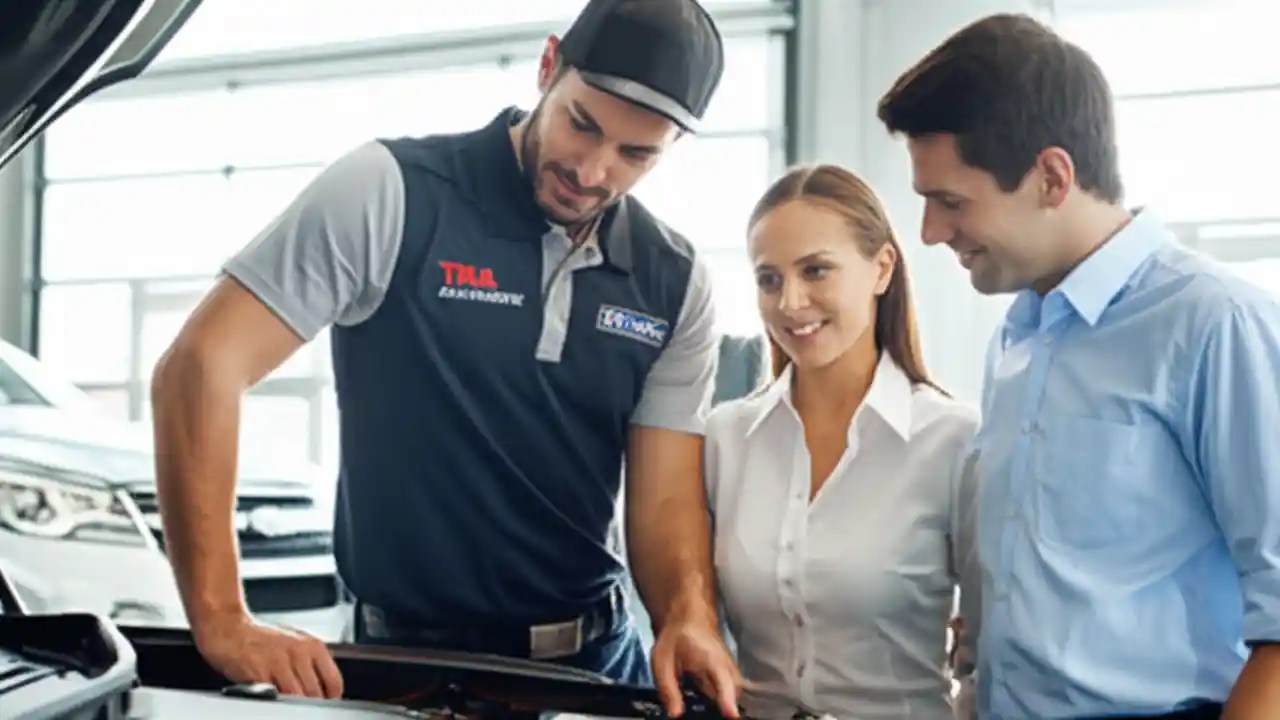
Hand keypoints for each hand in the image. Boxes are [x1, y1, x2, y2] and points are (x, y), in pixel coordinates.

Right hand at [193, 612, 343, 698]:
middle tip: (303, 707)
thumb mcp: (295, 643)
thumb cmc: (260, 639)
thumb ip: (311, 664)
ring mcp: (279, 663)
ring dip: (293, 706)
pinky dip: (275, 703)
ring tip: (287, 706)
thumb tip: (324, 690)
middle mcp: (299, 652)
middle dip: (310, 705)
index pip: (334, 682)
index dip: (330, 698)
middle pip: (315, 694)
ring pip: (297, 698)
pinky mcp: (259, 674)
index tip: (325, 704)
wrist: (229, 629)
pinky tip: (272, 699)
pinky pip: (274, 698)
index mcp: (312, 645)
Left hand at [651, 614, 741, 717]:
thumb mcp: (662, 662)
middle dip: (723, 709)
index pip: (725, 684)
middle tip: (701, 715)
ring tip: (700, 712)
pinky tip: (702, 709)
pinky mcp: (727, 678)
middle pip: (733, 696)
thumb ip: (668, 688)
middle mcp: (728, 669)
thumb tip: (675, 714)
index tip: (731, 715)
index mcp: (713, 661)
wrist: (688, 618)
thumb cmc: (675, 637)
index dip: (727, 702)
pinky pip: (727, 695)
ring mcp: (730, 673)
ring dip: (720, 707)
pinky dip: (718, 703)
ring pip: (732, 696)